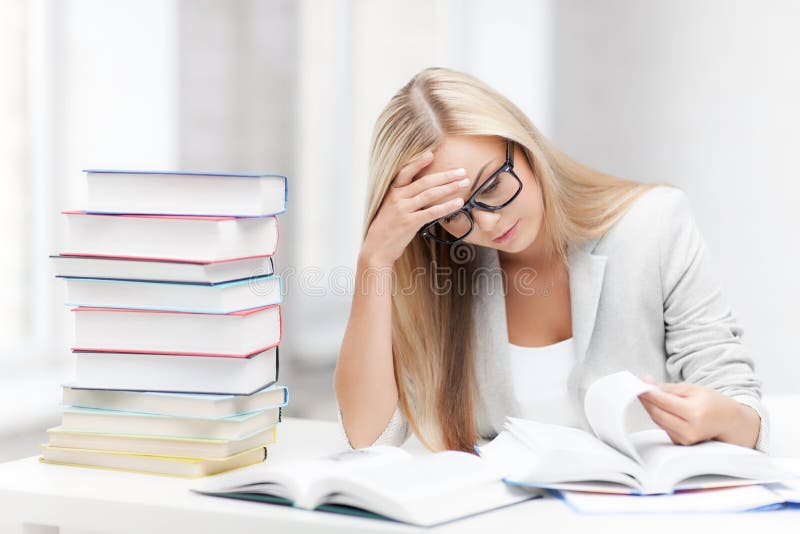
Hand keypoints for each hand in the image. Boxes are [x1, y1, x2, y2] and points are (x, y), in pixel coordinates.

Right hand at [360, 151, 469, 266]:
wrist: (376, 249)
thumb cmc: (386, 229)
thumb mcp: (391, 208)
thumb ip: (404, 198)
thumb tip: (425, 190)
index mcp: (392, 192)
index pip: (406, 172)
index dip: (418, 162)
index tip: (431, 154)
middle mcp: (397, 198)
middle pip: (425, 182)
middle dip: (446, 176)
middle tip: (462, 171)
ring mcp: (403, 210)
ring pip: (430, 194)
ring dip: (450, 187)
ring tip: (464, 183)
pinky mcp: (409, 223)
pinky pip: (432, 212)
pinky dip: (447, 206)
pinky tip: (458, 203)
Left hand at [637, 376, 759, 447]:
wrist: (729, 422)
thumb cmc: (713, 404)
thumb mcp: (693, 390)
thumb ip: (668, 388)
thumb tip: (646, 382)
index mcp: (694, 413)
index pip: (663, 402)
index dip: (647, 393)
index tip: (637, 385)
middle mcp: (689, 429)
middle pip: (657, 413)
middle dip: (645, 400)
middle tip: (639, 388)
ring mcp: (685, 439)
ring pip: (657, 420)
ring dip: (650, 407)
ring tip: (648, 394)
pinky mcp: (680, 443)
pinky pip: (663, 426)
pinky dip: (658, 415)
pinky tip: (658, 407)